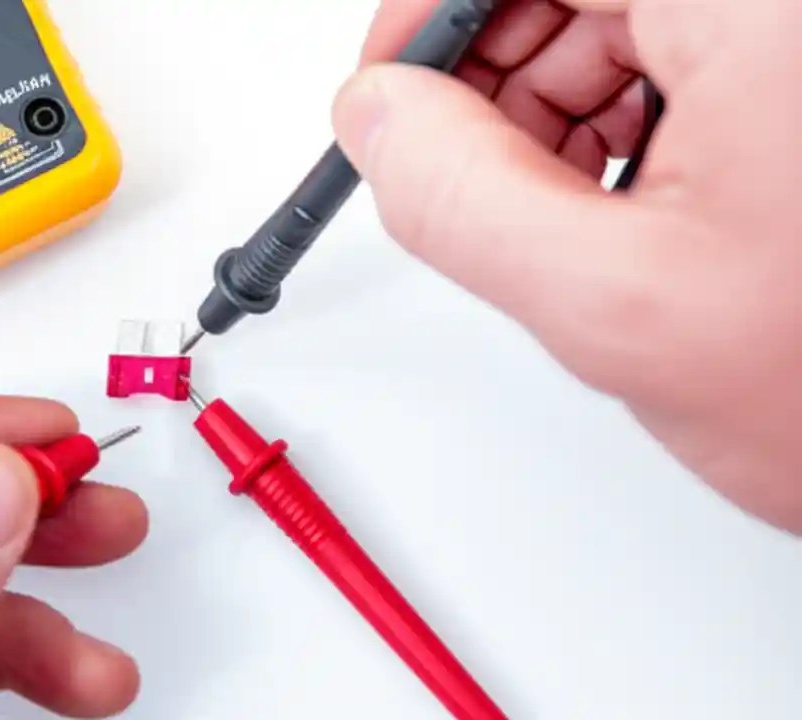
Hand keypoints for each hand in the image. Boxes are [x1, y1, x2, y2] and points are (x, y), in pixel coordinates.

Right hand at [333, 0, 801, 531]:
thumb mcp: (621, 311)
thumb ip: (460, 201)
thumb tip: (377, 120)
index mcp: (762, 6)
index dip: (435, 11)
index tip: (394, 82)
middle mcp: (788, 3)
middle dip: (499, 69)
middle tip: (477, 172)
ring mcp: (796, 34)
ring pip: (622, 13)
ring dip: (563, 101)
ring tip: (581, 209)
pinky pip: (688, 45)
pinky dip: (633, 113)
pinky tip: (645, 193)